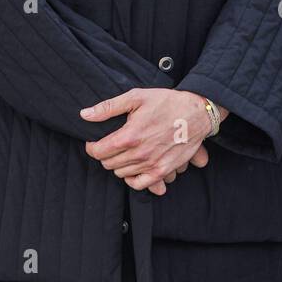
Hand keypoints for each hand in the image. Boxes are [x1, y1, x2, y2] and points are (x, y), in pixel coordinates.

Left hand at [79, 88, 216, 194]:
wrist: (197, 112)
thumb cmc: (167, 102)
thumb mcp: (136, 97)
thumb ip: (108, 107)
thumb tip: (84, 115)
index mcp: (130, 135)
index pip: (98, 151)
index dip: (92, 147)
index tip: (95, 142)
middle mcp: (139, 153)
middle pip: (108, 163)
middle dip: (105, 154)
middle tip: (111, 145)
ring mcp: (151, 164)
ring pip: (121, 173)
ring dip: (118, 164)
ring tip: (124, 152)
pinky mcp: (163, 171)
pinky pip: (139, 184)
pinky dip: (132, 179)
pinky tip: (134, 168)